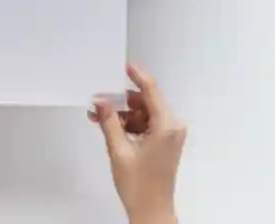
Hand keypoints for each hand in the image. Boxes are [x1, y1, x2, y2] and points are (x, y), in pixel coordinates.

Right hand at [89, 63, 185, 223]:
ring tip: (101, 118)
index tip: (125, 66)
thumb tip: (102, 102)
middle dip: (122, 102)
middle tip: (101, 102)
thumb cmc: (141, 187)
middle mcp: (173, 127)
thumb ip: (109, 122)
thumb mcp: (119, 151)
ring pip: (145, 114)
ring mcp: (170, 135)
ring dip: (124, 115)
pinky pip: (147, 125)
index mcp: (166, 126)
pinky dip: (130, 125)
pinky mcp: (165, 142)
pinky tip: (112, 128)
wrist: (151, 211)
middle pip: (146, 102)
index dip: (137, 75)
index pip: (151, 90)